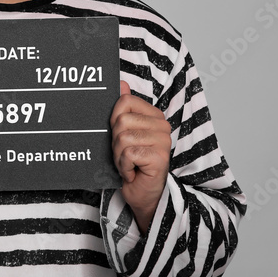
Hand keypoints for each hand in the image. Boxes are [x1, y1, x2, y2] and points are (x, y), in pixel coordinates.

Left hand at [110, 80, 171, 232]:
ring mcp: (163, 141)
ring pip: (123, 138)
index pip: (125, 102)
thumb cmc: (132, 164)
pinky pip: (128, 153)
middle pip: (121, 121)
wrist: (142, 194)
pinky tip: (132, 172)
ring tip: (129, 164)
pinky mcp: (159, 157)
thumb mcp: (123, 134)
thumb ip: (123, 109)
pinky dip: (124, 166)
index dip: (114, 121)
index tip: (120, 137)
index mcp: (153, 116)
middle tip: (125, 155)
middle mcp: (162, 126)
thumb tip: (121, 82)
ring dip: (119, 156)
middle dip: (115, 142)